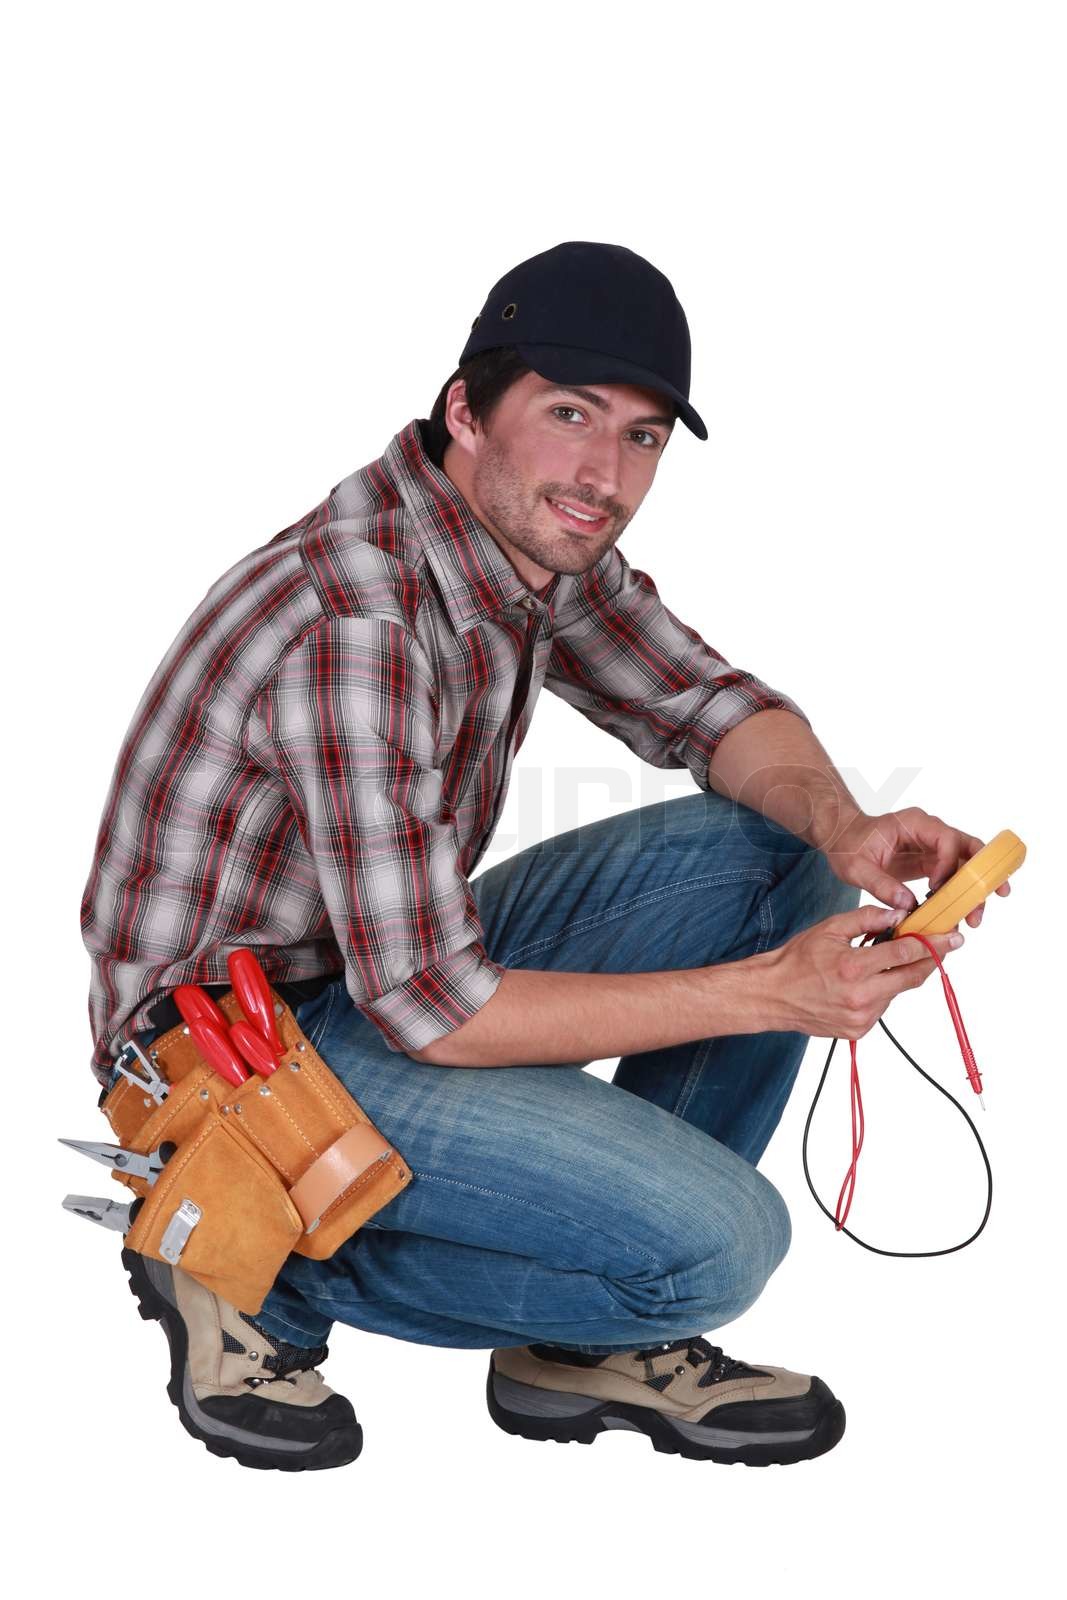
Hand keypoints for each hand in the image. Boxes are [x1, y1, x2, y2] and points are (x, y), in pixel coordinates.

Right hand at [756, 903, 964, 1037]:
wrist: (771, 996)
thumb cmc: (796, 960)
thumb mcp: (830, 929)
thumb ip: (867, 919)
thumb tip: (899, 914)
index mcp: (853, 967)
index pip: (905, 954)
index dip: (934, 944)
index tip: (953, 937)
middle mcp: (860, 996)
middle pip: (911, 977)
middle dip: (932, 960)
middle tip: (947, 946)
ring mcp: (861, 1017)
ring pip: (896, 992)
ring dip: (899, 975)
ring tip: (883, 962)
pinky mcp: (859, 1030)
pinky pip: (882, 1007)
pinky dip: (881, 992)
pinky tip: (863, 983)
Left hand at [823, 806, 1011, 928]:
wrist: (843, 840)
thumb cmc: (848, 846)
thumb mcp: (856, 868)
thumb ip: (881, 885)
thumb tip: (908, 906)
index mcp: (914, 823)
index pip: (946, 839)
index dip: (948, 864)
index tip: (938, 889)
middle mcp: (930, 831)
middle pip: (968, 848)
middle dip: (982, 874)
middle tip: (995, 896)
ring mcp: (933, 847)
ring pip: (966, 864)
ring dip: (975, 888)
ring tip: (975, 917)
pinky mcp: (932, 862)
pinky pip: (954, 876)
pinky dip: (960, 894)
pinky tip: (962, 913)